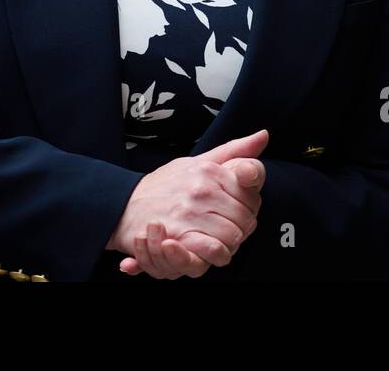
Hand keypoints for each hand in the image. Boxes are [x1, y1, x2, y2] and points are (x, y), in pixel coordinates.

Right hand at [109, 129, 267, 277]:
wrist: (125, 204)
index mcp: (209, 170)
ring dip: (230, 242)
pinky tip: (207, 247)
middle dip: (241, 226)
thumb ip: (234, 151)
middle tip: (226, 227)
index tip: (237, 207)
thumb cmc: (165, 184)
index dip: (249, 205)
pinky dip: (216, 253)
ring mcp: (190, 213)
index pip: (251, 193)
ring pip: (234, 236)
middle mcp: (202, 189)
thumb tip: (264, 135)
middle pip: (246, 218)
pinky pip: (215, 250)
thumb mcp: (199, 161)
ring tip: (216, 237)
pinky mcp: (179, 236)